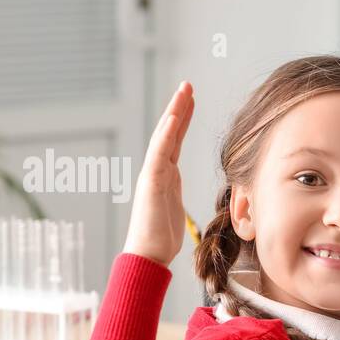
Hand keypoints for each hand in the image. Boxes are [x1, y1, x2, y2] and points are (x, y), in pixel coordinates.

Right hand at [123, 82, 194, 266]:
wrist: (148, 254)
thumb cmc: (161, 236)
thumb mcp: (174, 207)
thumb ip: (173, 190)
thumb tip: (175, 182)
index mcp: (164, 174)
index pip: (174, 140)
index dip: (182, 120)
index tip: (191, 100)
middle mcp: (157, 169)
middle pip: (168, 132)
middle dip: (179, 108)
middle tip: (188, 85)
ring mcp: (153, 174)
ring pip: (164, 136)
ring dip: (174, 113)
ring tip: (184, 91)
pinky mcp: (152, 182)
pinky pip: (160, 152)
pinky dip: (166, 133)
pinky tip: (174, 116)